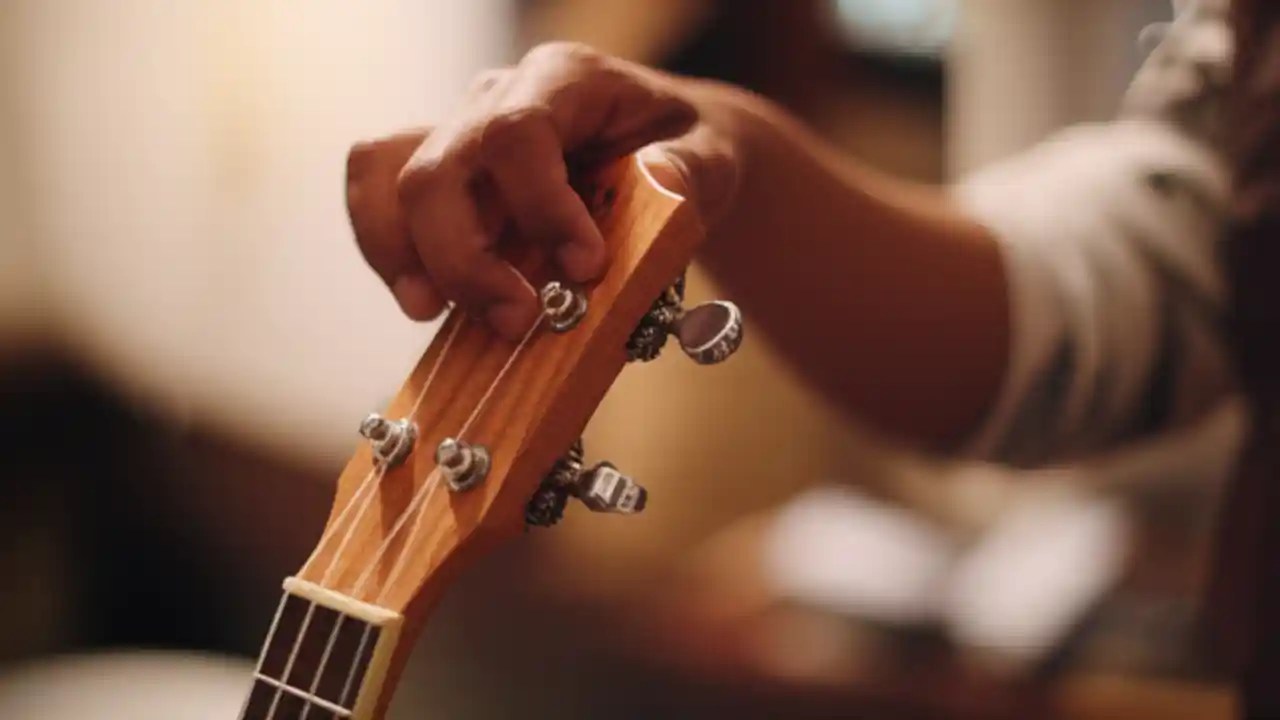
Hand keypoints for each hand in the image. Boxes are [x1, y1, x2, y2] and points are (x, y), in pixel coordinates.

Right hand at [345, 43, 740, 338]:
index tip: (583, 266)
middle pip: (439, 168)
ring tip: (434, 313)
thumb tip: (661, 183)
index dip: (538, 205)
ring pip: (389, 177)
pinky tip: (424, 299)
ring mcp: (460, 132)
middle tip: (515, 319)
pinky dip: (389, 250)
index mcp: (567, 80)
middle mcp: (498, 97)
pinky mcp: (444, 173)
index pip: (518, 134)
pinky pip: (380, 195)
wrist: (667, 148)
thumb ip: (690, 171)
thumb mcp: (712, 156)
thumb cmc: (684, 150)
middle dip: (464, 257)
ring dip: (404, 255)